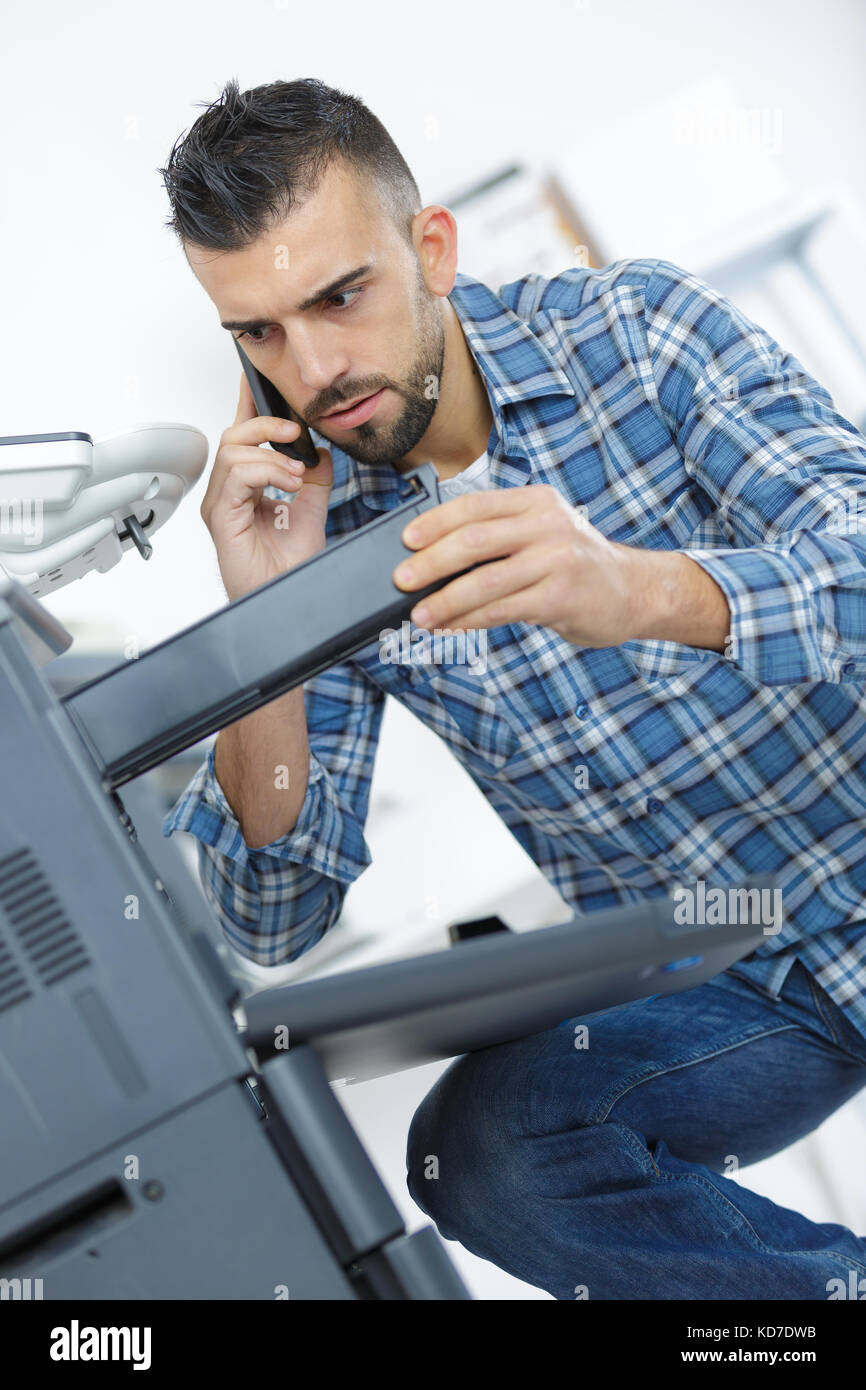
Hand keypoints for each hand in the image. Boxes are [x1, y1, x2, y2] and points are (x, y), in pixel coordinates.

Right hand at [200, 373, 332, 601]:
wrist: (285, 601)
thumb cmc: (288, 568)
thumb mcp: (312, 514)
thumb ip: (315, 481)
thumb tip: (321, 452)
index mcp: (245, 488)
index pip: (243, 436)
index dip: (249, 404)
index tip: (259, 378)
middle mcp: (228, 493)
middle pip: (232, 435)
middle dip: (265, 423)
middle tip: (296, 432)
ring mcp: (221, 505)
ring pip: (232, 450)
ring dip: (271, 454)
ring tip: (296, 475)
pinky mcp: (221, 519)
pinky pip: (235, 476)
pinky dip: (266, 472)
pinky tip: (289, 485)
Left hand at [392, 484, 728, 650]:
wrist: (635, 591)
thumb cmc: (576, 565)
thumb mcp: (543, 534)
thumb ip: (499, 538)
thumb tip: (432, 560)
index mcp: (536, 501)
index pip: (474, 505)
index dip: (435, 522)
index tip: (405, 540)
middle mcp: (548, 524)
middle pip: (475, 539)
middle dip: (431, 561)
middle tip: (401, 580)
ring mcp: (557, 560)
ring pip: (486, 579)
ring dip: (445, 599)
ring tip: (419, 614)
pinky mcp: (561, 597)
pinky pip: (502, 609)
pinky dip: (469, 620)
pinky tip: (450, 626)